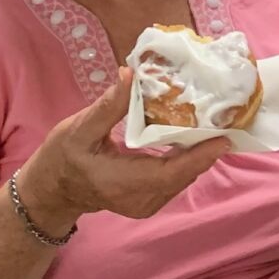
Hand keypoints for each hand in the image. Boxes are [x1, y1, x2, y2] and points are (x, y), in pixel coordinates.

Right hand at [16, 68, 229, 234]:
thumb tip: (130, 74)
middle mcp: (138, 199)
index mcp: (121, 182)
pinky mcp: (147, 200)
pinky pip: (175, 180)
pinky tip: (196, 137)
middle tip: (227, 118)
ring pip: (182, 179)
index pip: (169, 173)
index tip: (222, 138)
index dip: (198, 157)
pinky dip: (188, 161)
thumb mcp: (79, 128)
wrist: (51, 191)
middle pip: (182, 176)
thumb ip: (108, 106)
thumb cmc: (62, 158)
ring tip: (217, 123)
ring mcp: (144, 204)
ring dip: (200, 155)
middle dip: (206, 149)